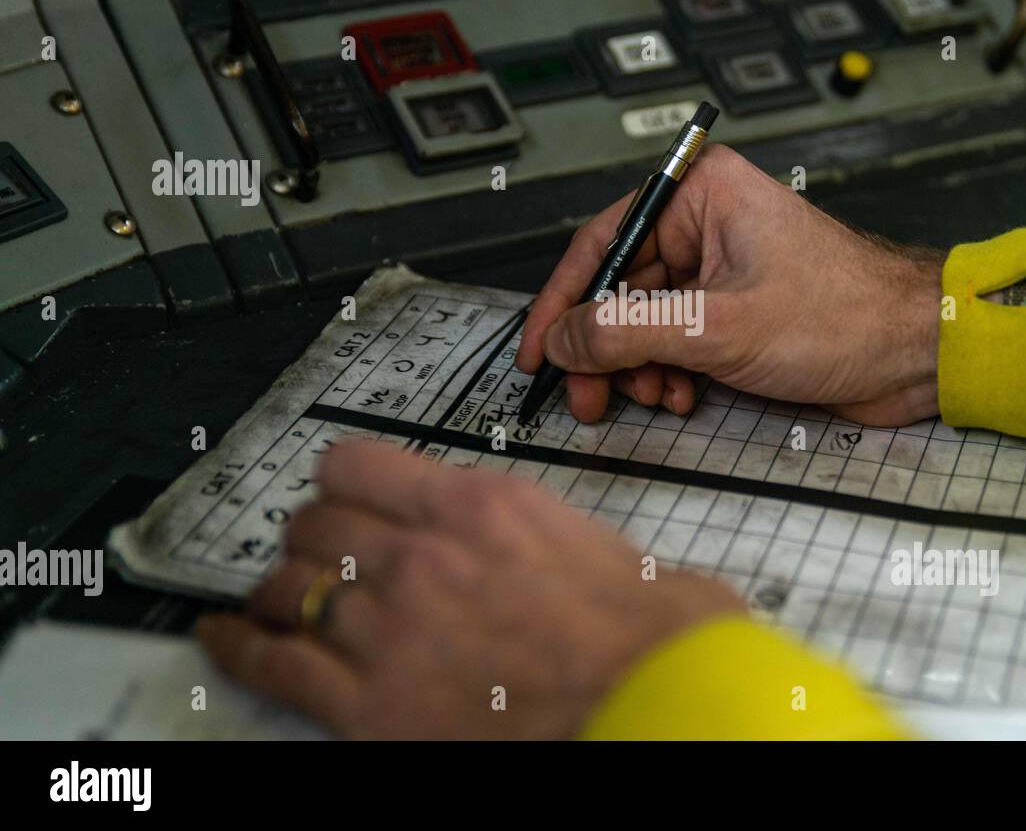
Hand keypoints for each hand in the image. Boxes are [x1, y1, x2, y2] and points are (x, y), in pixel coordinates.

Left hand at [197, 441, 744, 738]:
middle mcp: (421, 558)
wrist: (656, 703)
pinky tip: (223, 637)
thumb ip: (540, 528)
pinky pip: (274, 664)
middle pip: (315, 526)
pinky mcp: (373, 707)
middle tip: (318, 550)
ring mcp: (389, 632)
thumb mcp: (600, 545)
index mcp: (477, 506)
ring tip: (274, 596)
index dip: (339, 479)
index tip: (338, 493)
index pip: (356, 465)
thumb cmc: (649, 637)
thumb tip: (535, 541)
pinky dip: (237, 647)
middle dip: (312, 537)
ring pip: (288, 586)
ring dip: (279, 588)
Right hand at [517, 145, 943, 426]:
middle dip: (604, 349)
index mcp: (700, 196)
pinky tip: (684, 396)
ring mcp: (721, 270)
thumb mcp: (720, 328)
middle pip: (620, 289)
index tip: (537, 350)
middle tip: (588, 397)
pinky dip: (669, 373)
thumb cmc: (844, 317)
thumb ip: (630, 334)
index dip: (562, 302)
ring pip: (645, 323)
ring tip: (657, 396)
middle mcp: (706, 224)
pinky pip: (676, 341)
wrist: (918, 353)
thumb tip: (564, 340)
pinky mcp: (737, 310)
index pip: (602, 242)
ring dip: (640, 368)